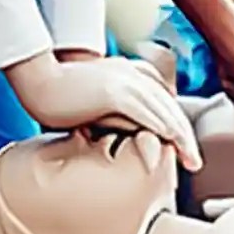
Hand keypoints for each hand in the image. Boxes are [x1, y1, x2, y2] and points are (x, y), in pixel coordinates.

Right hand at [5, 52, 201, 170]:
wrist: (39, 81)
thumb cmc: (59, 96)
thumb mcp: (94, 103)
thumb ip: (115, 113)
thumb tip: (130, 133)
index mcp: (128, 73)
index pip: (162, 100)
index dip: (175, 124)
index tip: (182, 147)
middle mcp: (131, 75)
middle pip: (168, 106)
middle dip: (184, 134)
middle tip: (195, 159)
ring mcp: (125, 81)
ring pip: (163, 110)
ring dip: (181, 137)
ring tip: (190, 159)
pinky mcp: (116, 92)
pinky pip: (147, 113)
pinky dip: (163, 129)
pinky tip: (172, 144)